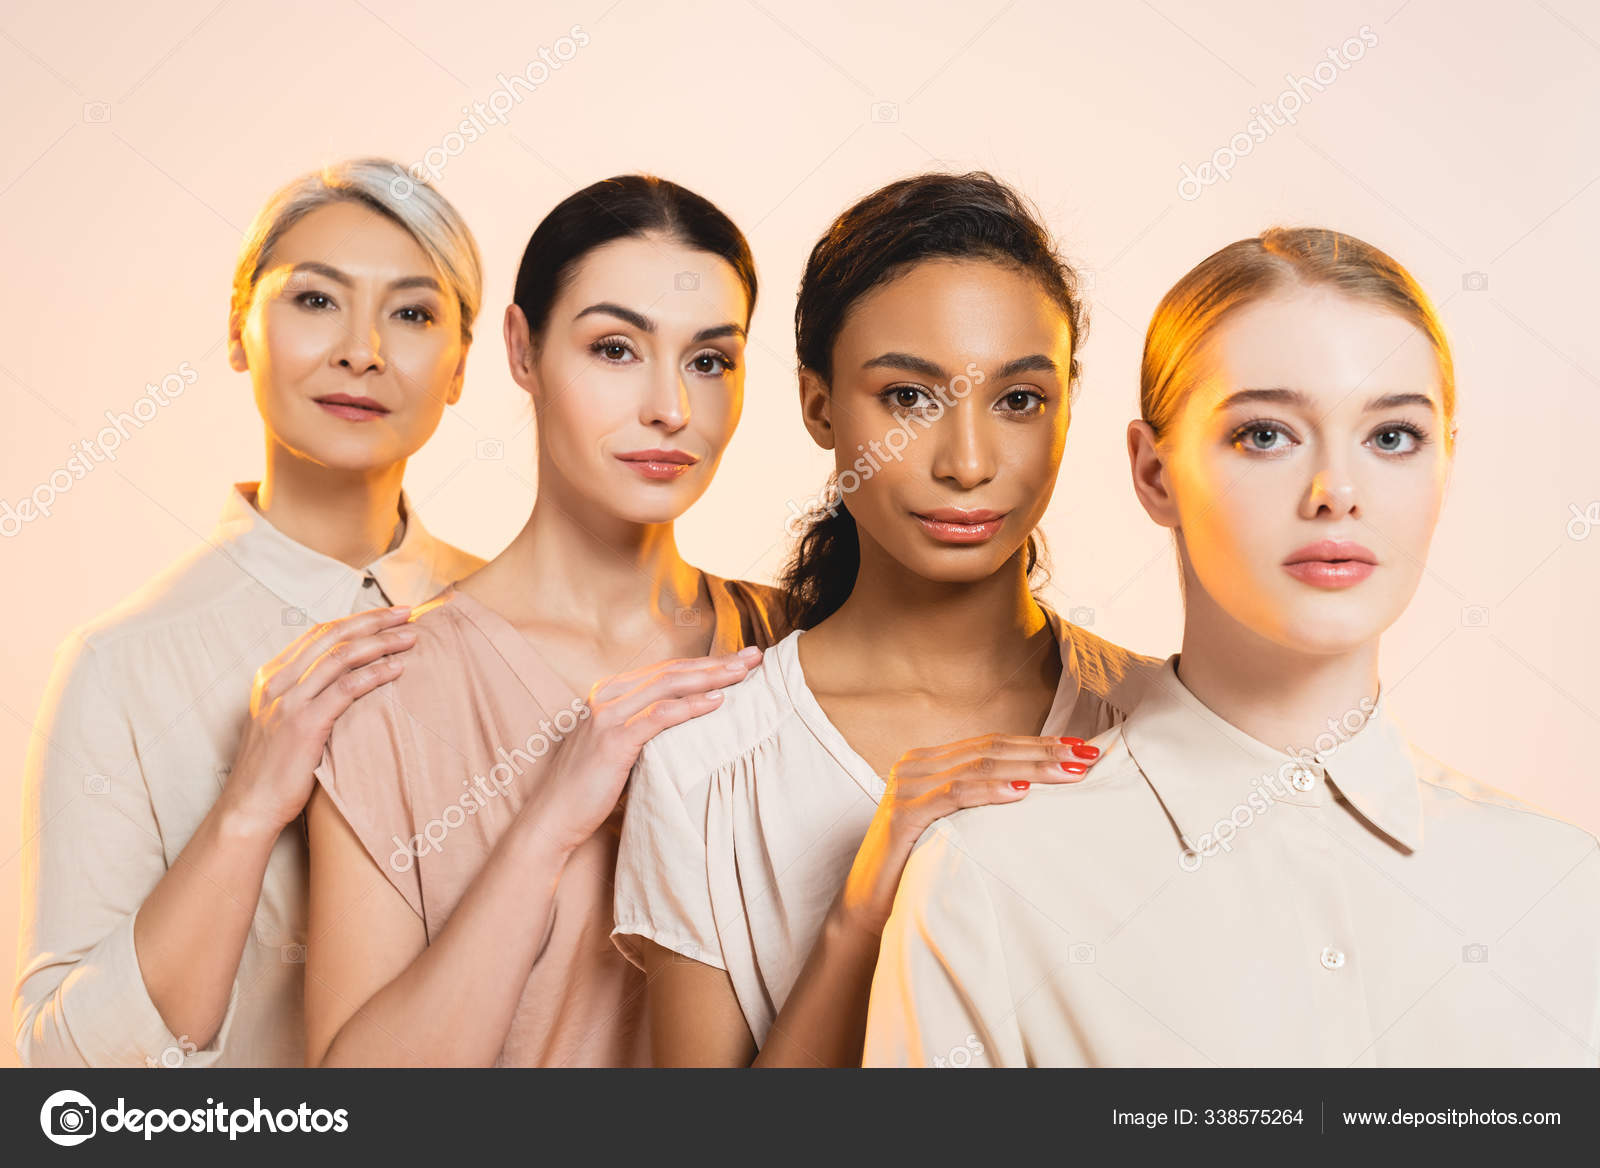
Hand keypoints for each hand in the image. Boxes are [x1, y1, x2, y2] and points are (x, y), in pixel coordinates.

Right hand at [219, 606, 419, 835]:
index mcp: (271, 677)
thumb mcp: (282, 721)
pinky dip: (375, 674)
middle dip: (373, 620)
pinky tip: (397, 669)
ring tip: (410, 637)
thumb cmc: (273, 769)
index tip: (387, 615)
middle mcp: (278, 682)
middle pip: (332, 636)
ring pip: (341, 657)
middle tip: (407, 613)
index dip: (356, 620)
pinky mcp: (303, 724)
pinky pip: (346, 689)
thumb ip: (305, 695)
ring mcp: (289, 702)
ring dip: (381, 642)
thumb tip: (344, 679)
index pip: (319, 634)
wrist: (249, 807)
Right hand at [517, 645, 763, 856]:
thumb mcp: (622, 746)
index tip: (742, 659)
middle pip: (673, 671)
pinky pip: (659, 717)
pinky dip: (691, 707)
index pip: (668, 670)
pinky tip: (717, 702)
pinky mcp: (613, 741)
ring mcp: (608, 716)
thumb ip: (647, 726)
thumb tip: (692, 719)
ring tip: (744, 673)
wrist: (554, 817)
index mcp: (611, 693)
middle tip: (755, 656)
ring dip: (711, 677)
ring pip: (669, 686)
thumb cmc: (591, 786)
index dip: (706, 662)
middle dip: (717, 662)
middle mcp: (608, 696)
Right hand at [837, 733, 1103, 934]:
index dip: (1037, 743)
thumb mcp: (951, 824)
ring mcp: (906, 786)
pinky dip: (991, 791)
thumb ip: (978, 799)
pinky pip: (954, 795)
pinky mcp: (903, 814)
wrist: (870, 906)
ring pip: (978, 767)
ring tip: (1068, 771)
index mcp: (927, 761)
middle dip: (1043, 751)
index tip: (1081, 746)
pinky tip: (1022, 792)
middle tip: (1087, 755)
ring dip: (1029, 768)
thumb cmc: (917, 865)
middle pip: (990, 751)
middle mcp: (914, 765)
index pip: (991, 744)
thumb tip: (1036, 788)